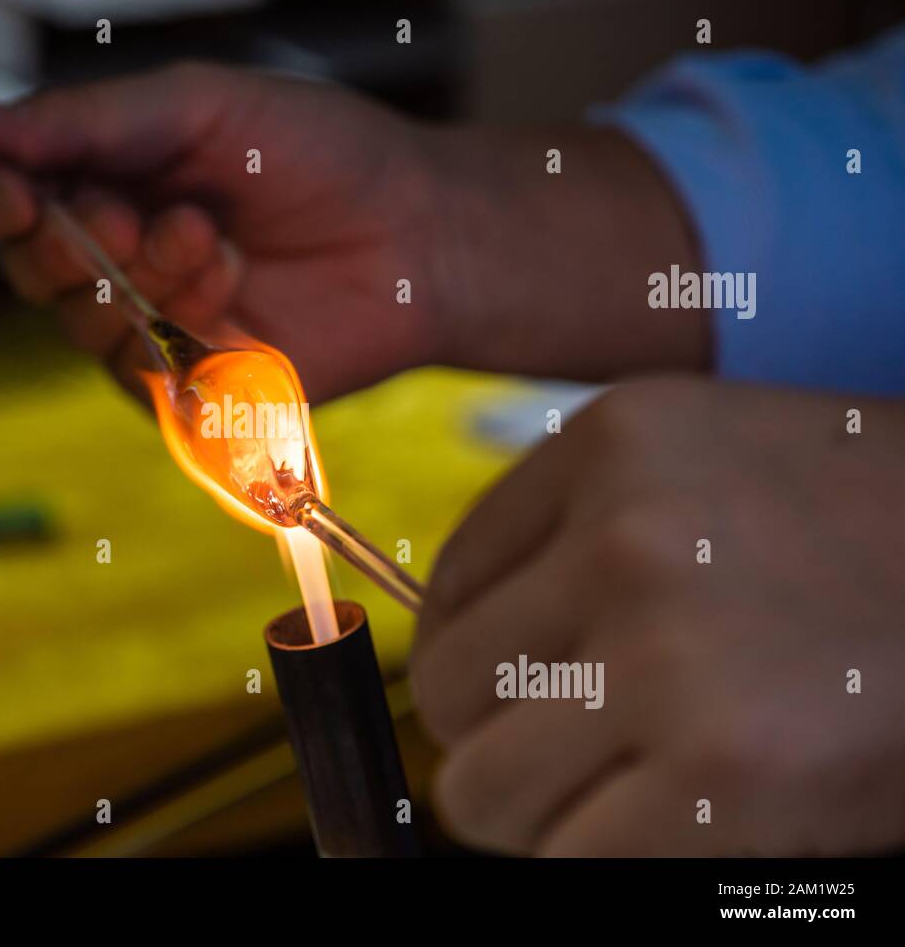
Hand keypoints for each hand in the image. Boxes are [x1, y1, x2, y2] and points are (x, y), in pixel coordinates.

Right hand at [0, 62, 451, 401]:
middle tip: (126, 217)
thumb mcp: (200, 106)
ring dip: (134, 275)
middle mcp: (118, 255)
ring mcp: (152, 323)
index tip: (7, 189)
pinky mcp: (191, 383)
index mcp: (107, 178)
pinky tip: (233, 281)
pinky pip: (137, 369)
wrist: (419, 232)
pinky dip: (178, 318)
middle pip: (26, 268)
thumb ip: (87, 120)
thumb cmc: (324, 155)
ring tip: (207, 235)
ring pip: (78, 321)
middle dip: (64, 243)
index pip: (1, 196)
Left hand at [411, 377, 904, 854]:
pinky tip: (667, 827)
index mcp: (610, 445)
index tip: (514, 689)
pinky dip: (595, 859)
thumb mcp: (708, 466)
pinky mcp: (725, 774)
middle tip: (574, 749)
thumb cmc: (864, 533)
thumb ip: (574, 533)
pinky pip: (567, 857)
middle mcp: (625, 537)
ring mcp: (669, 655)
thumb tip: (455, 646)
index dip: (469, 657)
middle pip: (446, 690)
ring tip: (623, 788)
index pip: (443, 585)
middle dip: (497, 736)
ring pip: (479, 789)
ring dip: (536, 810)